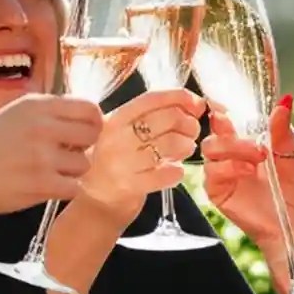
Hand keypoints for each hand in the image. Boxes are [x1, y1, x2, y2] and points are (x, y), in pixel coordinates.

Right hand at [0, 94, 103, 219]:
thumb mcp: (12, 114)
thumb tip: (82, 117)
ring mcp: (44, 156)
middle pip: (93, 133)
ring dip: (73, 170)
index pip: (88, 106)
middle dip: (86, 145)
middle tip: (70, 153)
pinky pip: (75, 187)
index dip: (93, 120)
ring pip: (85, 163)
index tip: (86, 130)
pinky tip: (48, 186)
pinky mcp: (43, 184)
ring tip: (51, 171)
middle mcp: (43, 127)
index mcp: (36, 105)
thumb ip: (46, 113)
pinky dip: (65, 190)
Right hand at [78, 89, 204, 220]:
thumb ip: (154, 113)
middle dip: (189, 123)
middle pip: (168, 119)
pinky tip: (174, 169)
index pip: (153, 99)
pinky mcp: (130, 186)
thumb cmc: (116, 157)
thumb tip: (195, 104)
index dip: (179, 97)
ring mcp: (122, 162)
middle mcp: (117, 137)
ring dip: (186, 145)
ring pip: (171, 144)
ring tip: (184, 149)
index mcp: (116, 117)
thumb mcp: (124, 129)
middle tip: (191, 131)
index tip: (196, 103)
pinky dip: (178, 170)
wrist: (96, 197)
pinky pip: (168, 174)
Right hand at [201, 96, 293, 286]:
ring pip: (210, 147)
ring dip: (232, 146)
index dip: (229, 106)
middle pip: (217, 128)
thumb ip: (284, 133)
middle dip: (229, 125)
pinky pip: (210, 173)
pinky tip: (246, 171)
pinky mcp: (220, 192)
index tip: (229, 99)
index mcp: (256, 141)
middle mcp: (238, 154)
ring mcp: (227, 173)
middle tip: (250, 135)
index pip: (235, 116)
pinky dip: (226, 167)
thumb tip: (284, 101)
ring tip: (256, 157)